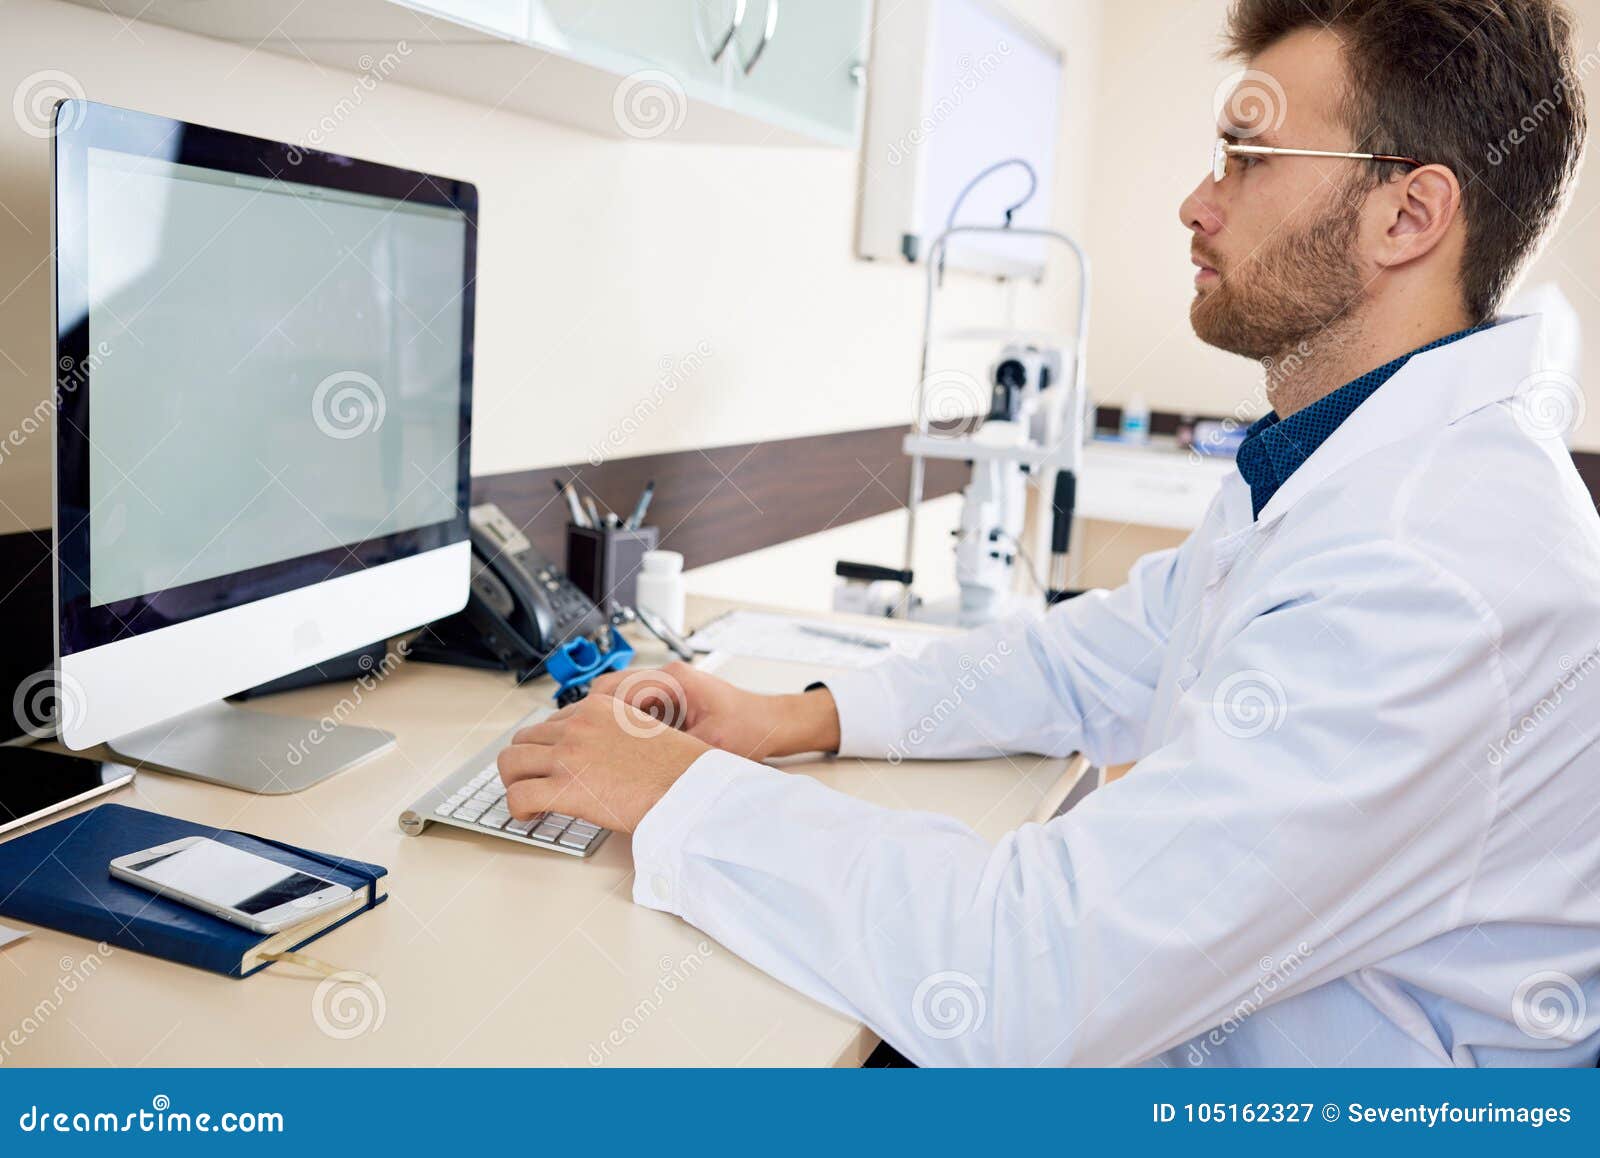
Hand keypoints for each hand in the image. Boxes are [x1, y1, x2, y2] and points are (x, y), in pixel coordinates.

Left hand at [496, 692, 709, 832]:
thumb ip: (619, 735)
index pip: (553, 721)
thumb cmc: (679, 768)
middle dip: (526, 761)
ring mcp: (568, 755)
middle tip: (535, 780)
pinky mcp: (564, 787)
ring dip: (516, 781)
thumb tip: (610, 754)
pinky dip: (517, 807)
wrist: (690, 787)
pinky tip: (531, 814)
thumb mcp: (647, 732)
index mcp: (599, 708)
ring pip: (511, 762)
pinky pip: (518, 795)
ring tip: (529, 797)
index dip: (549, 746)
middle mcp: (578, 725)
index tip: (553, 762)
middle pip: (525, 739)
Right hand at [588, 661, 839, 760]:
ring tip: (596, 753)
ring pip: (615, 700)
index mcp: (673, 679)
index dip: (593, 716)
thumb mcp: (707, 745)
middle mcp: (665, 677)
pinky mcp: (667, 701)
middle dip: (591, 719)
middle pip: (607, 690)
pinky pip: (631, 709)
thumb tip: (632, 767)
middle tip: (581, 748)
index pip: (615, 689)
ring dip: (604, 724)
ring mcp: (664, 687)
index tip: (581, 737)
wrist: (772, 724)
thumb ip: (669, 751)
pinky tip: (617, 753)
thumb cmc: (750, 728)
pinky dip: (620, 728)